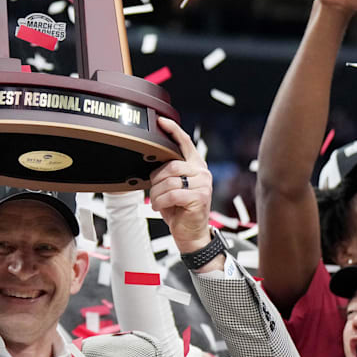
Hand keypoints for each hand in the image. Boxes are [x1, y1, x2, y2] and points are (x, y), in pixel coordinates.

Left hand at [147, 118, 213, 255]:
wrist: (191, 234)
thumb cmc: (180, 210)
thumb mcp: (173, 187)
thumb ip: (169, 172)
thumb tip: (153, 161)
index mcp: (196, 165)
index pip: (185, 143)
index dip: (173, 130)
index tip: (161, 121)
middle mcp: (202, 172)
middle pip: (171, 165)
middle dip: (156, 179)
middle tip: (155, 191)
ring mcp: (203, 184)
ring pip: (169, 180)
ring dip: (157, 193)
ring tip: (158, 201)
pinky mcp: (200, 197)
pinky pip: (172, 194)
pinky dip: (161, 202)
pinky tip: (160, 207)